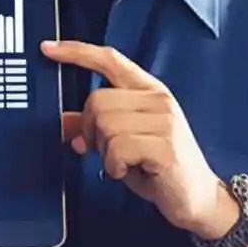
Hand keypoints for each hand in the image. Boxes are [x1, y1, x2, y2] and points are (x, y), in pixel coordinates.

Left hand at [40, 40, 238, 238]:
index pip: (111, 60)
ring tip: (124, 163)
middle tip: (106, 151)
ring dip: (105, 152)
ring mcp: (164, 121)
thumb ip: (97, 127)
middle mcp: (158, 100)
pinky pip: (117, 149)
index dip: (77, 52)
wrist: (199, 198)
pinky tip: (129, 171)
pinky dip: (115, 166)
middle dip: (91, 131)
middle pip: (97, 100)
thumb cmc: (160, 168)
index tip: (48, 49)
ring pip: (105, 125)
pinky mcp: (164, 146)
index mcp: (149, 91)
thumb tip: (64, 123)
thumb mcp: (125, 141)